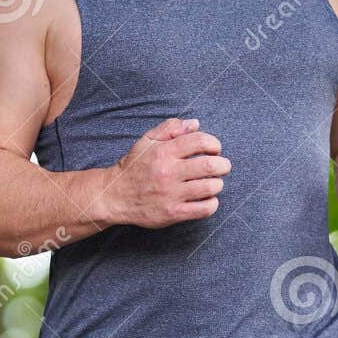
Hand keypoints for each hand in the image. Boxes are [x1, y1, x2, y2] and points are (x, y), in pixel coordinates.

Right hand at [103, 117, 229, 228]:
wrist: (115, 195)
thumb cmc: (134, 167)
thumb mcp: (146, 141)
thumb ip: (170, 128)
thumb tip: (195, 124)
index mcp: (163, 152)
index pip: (200, 141)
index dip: (214, 144)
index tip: (214, 149)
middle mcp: (168, 172)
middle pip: (210, 165)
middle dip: (223, 165)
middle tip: (223, 167)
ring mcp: (171, 194)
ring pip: (210, 187)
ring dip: (217, 184)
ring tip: (213, 183)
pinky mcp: (172, 213)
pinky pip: (203, 209)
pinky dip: (212, 203)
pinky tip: (208, 199)